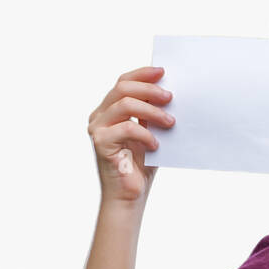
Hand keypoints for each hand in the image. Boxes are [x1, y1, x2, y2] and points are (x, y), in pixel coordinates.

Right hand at [87, 64, 175, 205]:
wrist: (130, 196)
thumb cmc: (141, 167)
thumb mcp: (150, 134)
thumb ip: (152, 114)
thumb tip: (169, 93)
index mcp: (110, 110)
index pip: (123, 82)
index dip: (142, 74)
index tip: (163, 72)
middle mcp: (100, 116)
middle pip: (123, 88)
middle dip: (149, 89)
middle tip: (170, 97)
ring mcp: (98, 128)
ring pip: (125, 104)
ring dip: (152, 111)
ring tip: (170, 122)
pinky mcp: (101, 142)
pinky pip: (126, 128)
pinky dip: (145, 133)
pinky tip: (156, 144)